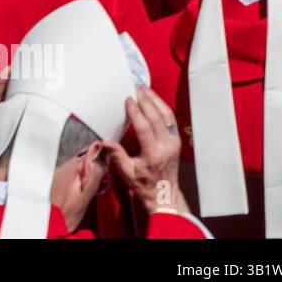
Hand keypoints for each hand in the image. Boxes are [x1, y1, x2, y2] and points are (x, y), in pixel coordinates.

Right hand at [106, 86, 188, 215]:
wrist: (165, 193)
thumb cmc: (145, 184)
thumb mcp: (127, 172)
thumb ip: (117, 155)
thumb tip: (104, 141)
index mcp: (154, 153)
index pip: (144, 127)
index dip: (136, 112)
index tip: (128, 99)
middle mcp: (167, 145)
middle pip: (157, 117)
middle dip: (146, 100)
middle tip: (135, 88)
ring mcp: (174, 142)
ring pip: (167, 115)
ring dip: (156, 100)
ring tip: (145, 89)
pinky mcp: (176, 140)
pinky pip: (170, 119)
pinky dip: (162, 107)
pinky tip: (154, 100)